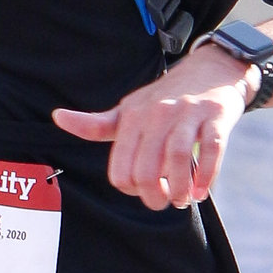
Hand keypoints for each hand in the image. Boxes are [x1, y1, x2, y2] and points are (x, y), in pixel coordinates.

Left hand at [52, 45, 252, 209]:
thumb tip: (57, 117)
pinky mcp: (215, 116)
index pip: (121, 169)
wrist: (210, 71)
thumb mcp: (128, 110)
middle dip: (155, 197)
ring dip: (179, 190)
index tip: (144, 189)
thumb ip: (97, 124)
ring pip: (178, 159)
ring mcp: (187, 114)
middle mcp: (157, 113)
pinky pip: (211, 150)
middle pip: (147, 169)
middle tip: (164, 200)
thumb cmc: (163, 100)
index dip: (131, 189)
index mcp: (132, 116)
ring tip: (182, 199)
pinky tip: (201, 192)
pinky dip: (206, 177)